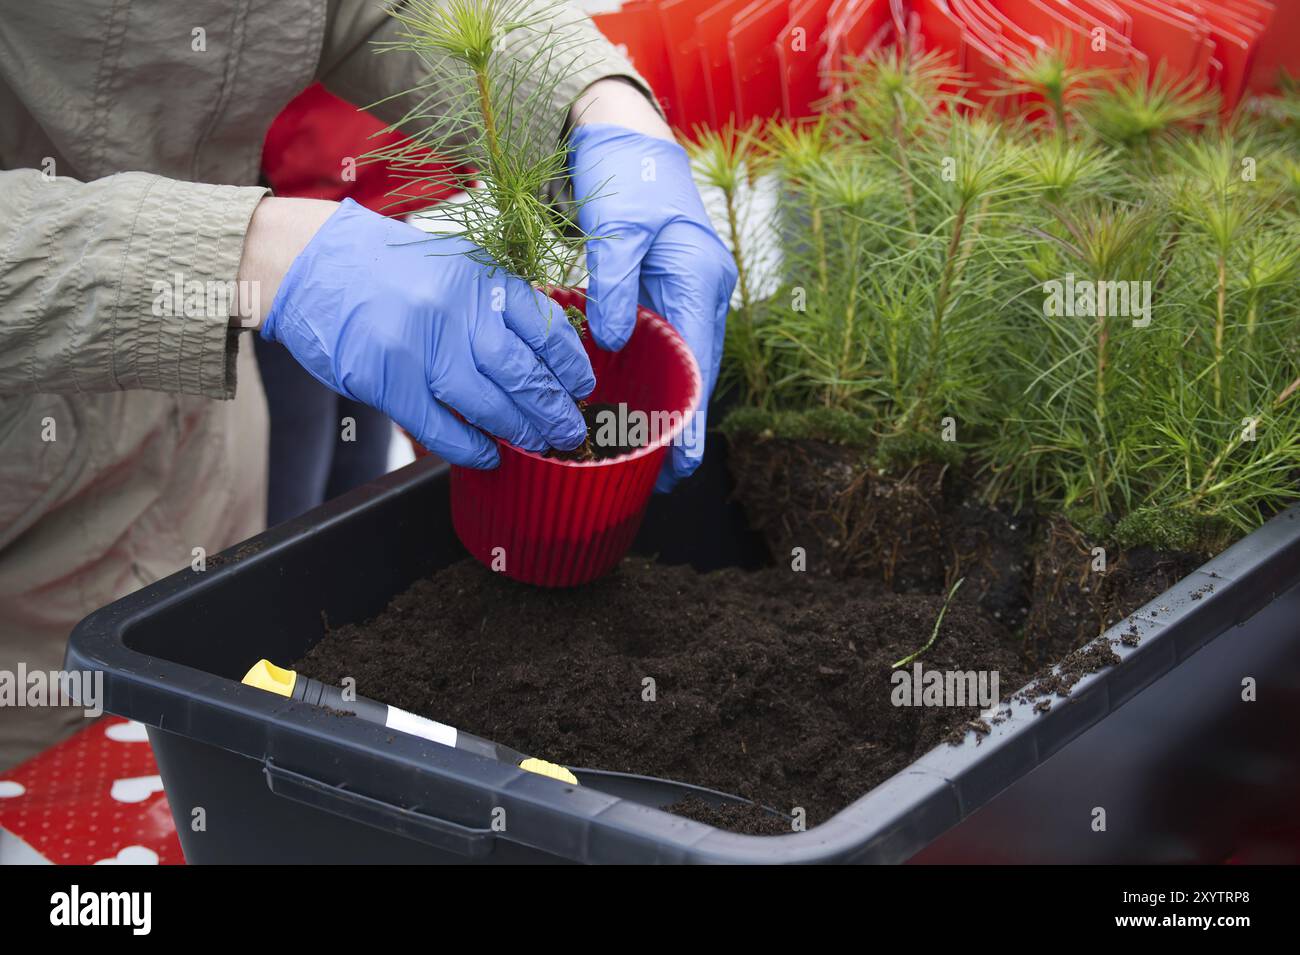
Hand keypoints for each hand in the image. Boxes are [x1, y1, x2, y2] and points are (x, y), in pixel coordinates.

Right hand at [245, 197, 594, 467]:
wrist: (309, 263)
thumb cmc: (384, 269)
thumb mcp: (452, 265)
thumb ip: (494, 304)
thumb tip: (541, 356)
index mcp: (480, 276)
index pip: (543, 326)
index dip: (569, 364)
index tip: (581, 387)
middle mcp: (456, 307)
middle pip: (522, 371)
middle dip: (553, 408)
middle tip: (568, 431)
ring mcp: (420, 344)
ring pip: (488, 403)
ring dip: (519, 431)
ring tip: (537, 445)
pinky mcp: (387, 378)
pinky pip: (440, 426)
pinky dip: (470, 447)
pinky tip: (489, 454)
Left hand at [569, 84, 735, 489]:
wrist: (628, 144)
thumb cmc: (627, 180)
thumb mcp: (618, 232)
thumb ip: (614, 288)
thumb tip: (610, 343)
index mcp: (700, 281)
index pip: (700, 364)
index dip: (693, 418)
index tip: (684, 461)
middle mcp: (702, 295)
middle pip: (697, 375)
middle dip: (683, 427)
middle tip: (663, 478)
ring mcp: (687, 297)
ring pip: (682, 366)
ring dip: (667, 410)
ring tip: (647, 459)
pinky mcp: (667, 297)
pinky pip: (663, 350)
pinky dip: (650, 381)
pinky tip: (631, 409)